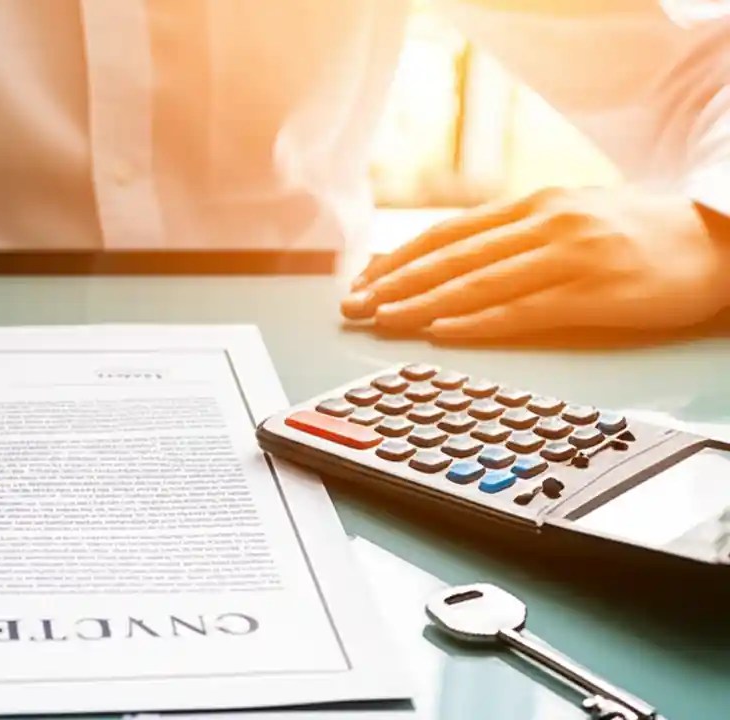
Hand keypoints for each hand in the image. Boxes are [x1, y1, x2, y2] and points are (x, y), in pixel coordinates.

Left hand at [341, 187, 729, 338]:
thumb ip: (511, 236)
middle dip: (395, 284)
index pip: (448, 234)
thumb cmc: (636, 233)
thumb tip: (445, 258)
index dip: (399, 259)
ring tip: (382, 321)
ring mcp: (571, 257)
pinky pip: (524, 310)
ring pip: (478, 283)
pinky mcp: (597, 292)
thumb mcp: (570, 217)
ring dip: (422, 304)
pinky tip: (442, 332)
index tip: (361, 280)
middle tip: (352, 307)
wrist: (720, 237)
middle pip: (452, 257)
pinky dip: (477, 322)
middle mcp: (545, 225)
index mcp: (534, 207)